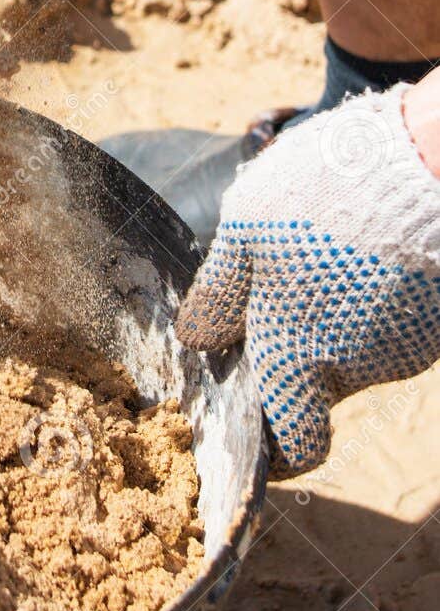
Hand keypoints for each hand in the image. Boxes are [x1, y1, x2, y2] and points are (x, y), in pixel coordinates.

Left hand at [176, 84, 439, 475]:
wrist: (423, 160)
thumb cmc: (324, 194)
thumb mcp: (244, 230)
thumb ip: (218, 293)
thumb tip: (196, 339)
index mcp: (298, 358)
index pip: (295, 446)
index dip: (274, 450)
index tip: (253, 428)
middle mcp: (357, 367)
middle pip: (318, 384)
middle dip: (295, 351)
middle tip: (277, 289)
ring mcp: (406, 343)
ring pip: (356, 349)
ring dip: (334, 317)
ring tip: (324, 246)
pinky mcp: (435, 318)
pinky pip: (392, 322)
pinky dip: (372, 297)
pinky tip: (362, 243)